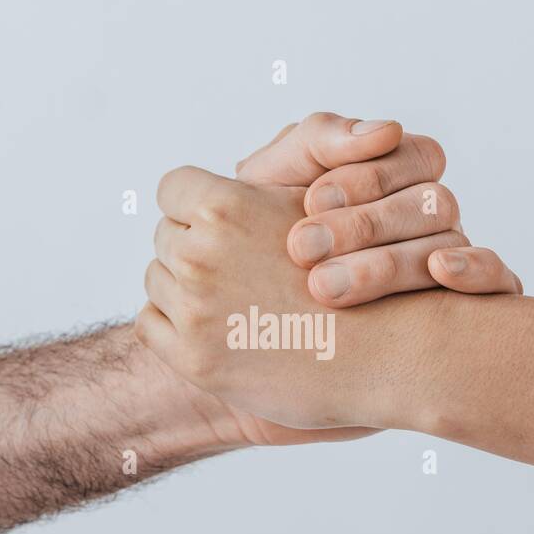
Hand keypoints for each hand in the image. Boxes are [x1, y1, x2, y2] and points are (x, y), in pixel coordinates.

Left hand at [138, 167, 443, 431]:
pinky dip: (173, 328)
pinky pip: (149, 325)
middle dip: (194, 247)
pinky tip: (220, 330)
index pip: (173, 188)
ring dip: (183, 288)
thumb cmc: (357, 274)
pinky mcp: (191, 357)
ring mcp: (193, 309)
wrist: (384, 353)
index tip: (220, 223)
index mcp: (225, 206)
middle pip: (165, 236)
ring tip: (235, 301)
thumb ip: (262, 187)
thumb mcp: (316, 204)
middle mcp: (202, 255)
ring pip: (157, 279)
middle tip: (237, 269)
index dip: (197, 203)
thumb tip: (229, 176)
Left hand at [235, 113, 522, 306]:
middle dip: (366, 225)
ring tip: (325, 286)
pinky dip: (476, 272)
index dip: (368, 177)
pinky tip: (438, 272)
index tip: (312, 198)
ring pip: (448, 246)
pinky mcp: (469, 306)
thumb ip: (324, 138)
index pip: (416, 158)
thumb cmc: (265, 226)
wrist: (249, 301)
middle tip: (303, 247)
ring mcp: (453, 258)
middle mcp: (432, 215)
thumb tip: (383, 131)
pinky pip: (498, 282)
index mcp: (401, 173)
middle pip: (432, 205)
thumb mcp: (279, 172)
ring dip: (389, 263)